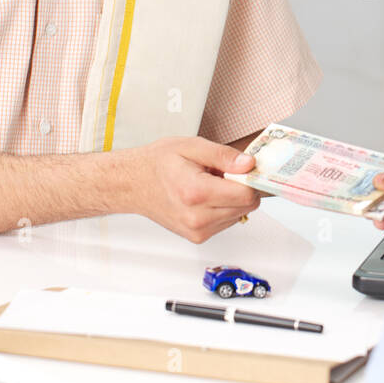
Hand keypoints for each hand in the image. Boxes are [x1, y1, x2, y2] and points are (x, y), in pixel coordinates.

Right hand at [118, 136, 261, 242]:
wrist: (134, 183)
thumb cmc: (159, 163)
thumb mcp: (191, 146)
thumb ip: (223, 156)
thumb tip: (249, 165)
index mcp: (196, 192)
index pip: (246, 195)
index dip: (249, 178)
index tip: (242, 168)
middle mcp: (197, 217)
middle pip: (247, 206)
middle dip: (240, 187)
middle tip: (220, 174)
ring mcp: (197, 230)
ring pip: (239, 214)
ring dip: (231, 199)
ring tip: (208, 185)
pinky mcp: (197, 236)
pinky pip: (227, 222)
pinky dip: (222, 208)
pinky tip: (205, 197)